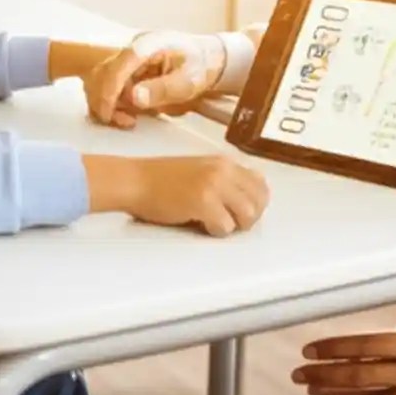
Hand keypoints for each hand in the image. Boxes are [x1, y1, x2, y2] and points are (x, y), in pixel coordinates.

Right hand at [83, 31, 225, 128]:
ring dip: (109, 103)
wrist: (207, 59)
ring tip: (128, 120)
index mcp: (149, 44)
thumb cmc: (200, 67)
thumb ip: (162, 90)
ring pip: (102, 80)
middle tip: (125, 122)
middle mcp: (134, 47)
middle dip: (108, 100)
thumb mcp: (188, 81)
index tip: (108, 113)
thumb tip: (135, 98)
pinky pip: (109, 84)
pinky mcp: (127, 68)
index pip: (119, 65)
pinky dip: (113, 101)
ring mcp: (129, 57)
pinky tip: (127, 113)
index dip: (109, 90)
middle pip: (104, 73)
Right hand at [85, 154, 269, 236]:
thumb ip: (223, 179)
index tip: (242, 213)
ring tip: (214, 224)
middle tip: (230, 223)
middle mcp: (223, 170)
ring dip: (234, 225)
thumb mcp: (200, 170)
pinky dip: (216, 231)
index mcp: (224, 162)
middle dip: (249, 217)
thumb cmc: (160, 180)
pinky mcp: (203, 202)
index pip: (261, 184)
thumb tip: (245, 201)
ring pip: (248, 214)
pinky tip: (200, 225)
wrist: (134, 180)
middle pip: (259, 201)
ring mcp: (214, 185)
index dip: (256, 203)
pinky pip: (226, 226)